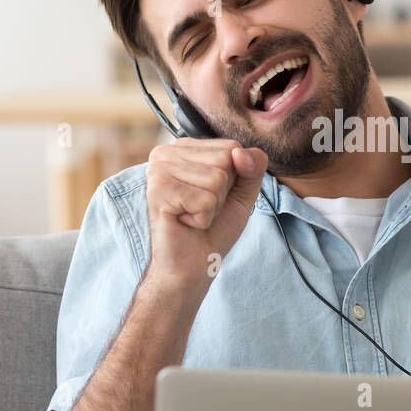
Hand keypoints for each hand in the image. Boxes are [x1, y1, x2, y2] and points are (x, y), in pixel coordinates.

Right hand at [144, 137, 267, 285]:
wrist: (193, 264)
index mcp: (184, 147)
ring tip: (192, 215)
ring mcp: (159, 170)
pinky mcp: (158, 190)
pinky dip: (203, 218)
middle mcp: (167, 153)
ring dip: (212, 206)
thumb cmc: (214, 227)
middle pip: (225, 160)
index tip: (212, 196)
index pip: (231, 147)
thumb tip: (239, 152)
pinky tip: (185, 222)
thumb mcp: (243, 191)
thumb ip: (252, 166)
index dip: (233, 178)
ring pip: (216, 179)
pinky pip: (205, 199)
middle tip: (201, 208)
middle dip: (222, 192)